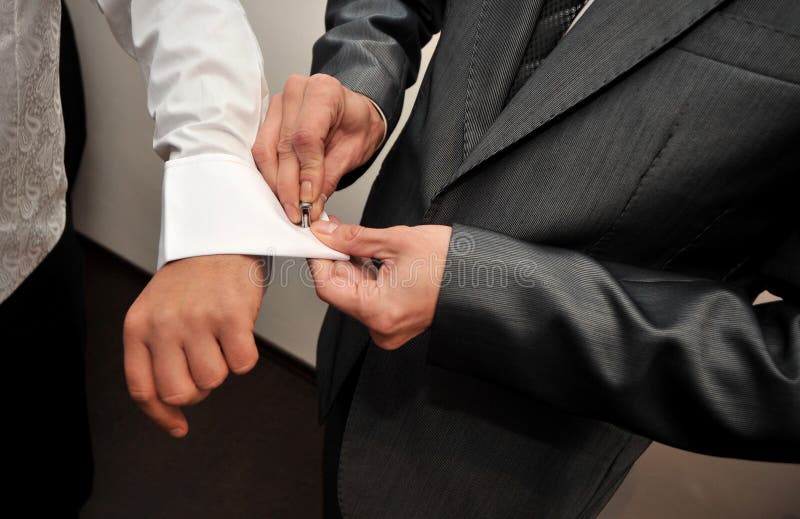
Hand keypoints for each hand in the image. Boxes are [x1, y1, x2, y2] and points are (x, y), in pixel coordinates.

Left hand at [123, 254, 264, 436]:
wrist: (219, 237)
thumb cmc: (191, 280)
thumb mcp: (158, 312)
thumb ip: (158, 353)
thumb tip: (174, 409)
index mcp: (138, 327)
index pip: (143, 389)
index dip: (161, 416)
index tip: (178, 425)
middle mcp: (163, 325)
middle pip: (179, 392)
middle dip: (198, 389)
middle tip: (205, 364)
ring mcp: (196, 320)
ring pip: (213, 380)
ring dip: (223, 367)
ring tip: (221, 339)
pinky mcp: (230, 315)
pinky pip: (242, 363)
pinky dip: (245, 354)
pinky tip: (238, 331)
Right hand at [252, 74, 384, 222]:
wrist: (355, 114)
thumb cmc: (358, 124)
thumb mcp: (355, 150)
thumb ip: (330, 175)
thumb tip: (311, 202)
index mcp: (323, 91)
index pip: (305, 137)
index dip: (306, 172)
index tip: (309, 200)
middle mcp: (296, 92)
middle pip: (282, 145)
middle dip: (288, 185)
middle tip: (297, 212)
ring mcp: (278, 104)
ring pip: (265, 150)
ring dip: (275, 182)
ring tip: (289, 206)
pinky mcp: (269, 119)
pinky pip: (262, 149)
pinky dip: (271, 173)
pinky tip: (281, 191)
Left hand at [309, 219, 450, 349]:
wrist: (485, 279)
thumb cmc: (452, 264)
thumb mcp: (397, 240)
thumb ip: (354, 238)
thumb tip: (326, 233)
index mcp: (379, 311)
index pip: (328, 286)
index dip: (318, 257)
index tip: (314, 237)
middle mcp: (381, 327)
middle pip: (340, 290)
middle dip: (334, 258)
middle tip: (332, 229)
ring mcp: (389, 327)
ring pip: (354, 292)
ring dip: (350, 265)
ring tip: (355, 239)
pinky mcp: (395, 322)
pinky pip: (370, 298)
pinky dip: (366, 276)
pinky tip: (368, 256)